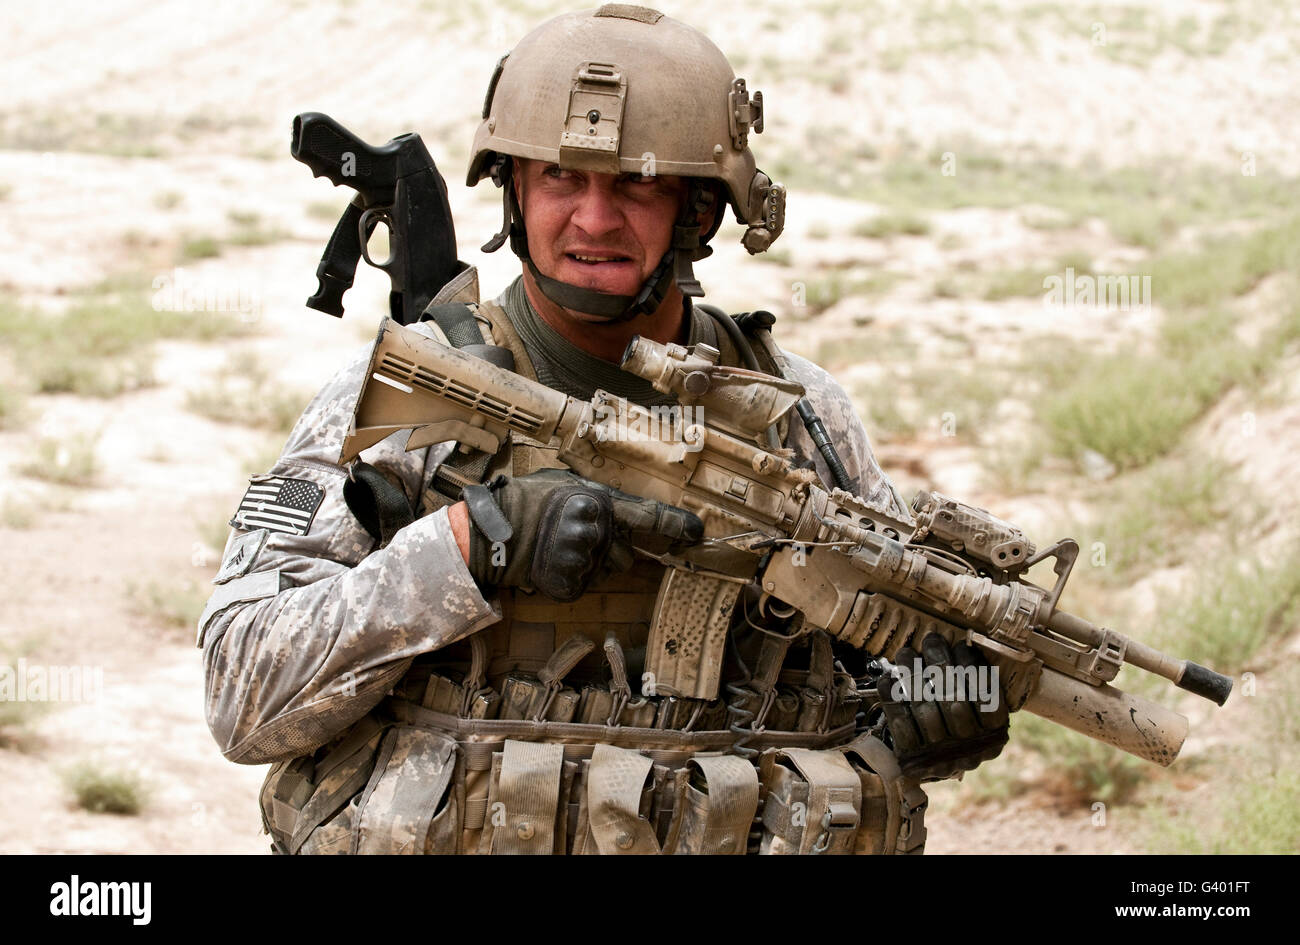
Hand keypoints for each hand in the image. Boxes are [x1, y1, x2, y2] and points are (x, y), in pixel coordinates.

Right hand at [463, 469, 703, 601]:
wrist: (494, 532)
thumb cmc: (528, 501)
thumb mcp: (565, 485)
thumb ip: (597, 498)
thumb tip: (622, 510)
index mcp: (598, 504)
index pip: (648, 517)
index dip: (675, 525)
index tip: (697, 532)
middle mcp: (596, 533)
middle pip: (624, 556)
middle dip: (607, 551)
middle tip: (574, 538)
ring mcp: (583, 561)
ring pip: (603, 572)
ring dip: (588, 565)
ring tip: (559, 549)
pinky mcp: (570, 584)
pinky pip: (583, 586)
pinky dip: (570, 579)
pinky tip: (551, 564)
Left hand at [873, 633, 1008, 781]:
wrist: (935, 767)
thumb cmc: (960, 728)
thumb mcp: (979, 713)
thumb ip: (978, 687)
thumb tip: (963, 648)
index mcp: (992, 736)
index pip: (986, 699)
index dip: (973, 669)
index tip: (961, 645)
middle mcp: (969, 749)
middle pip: (954, 700)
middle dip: (940, 664)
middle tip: (931, 639)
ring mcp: (941, 756)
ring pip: (926, 710)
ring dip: (913, 676)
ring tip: (906, 653)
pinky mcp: (915, 760)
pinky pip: (902, 726)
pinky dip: (893, 701)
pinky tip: (888, 680)